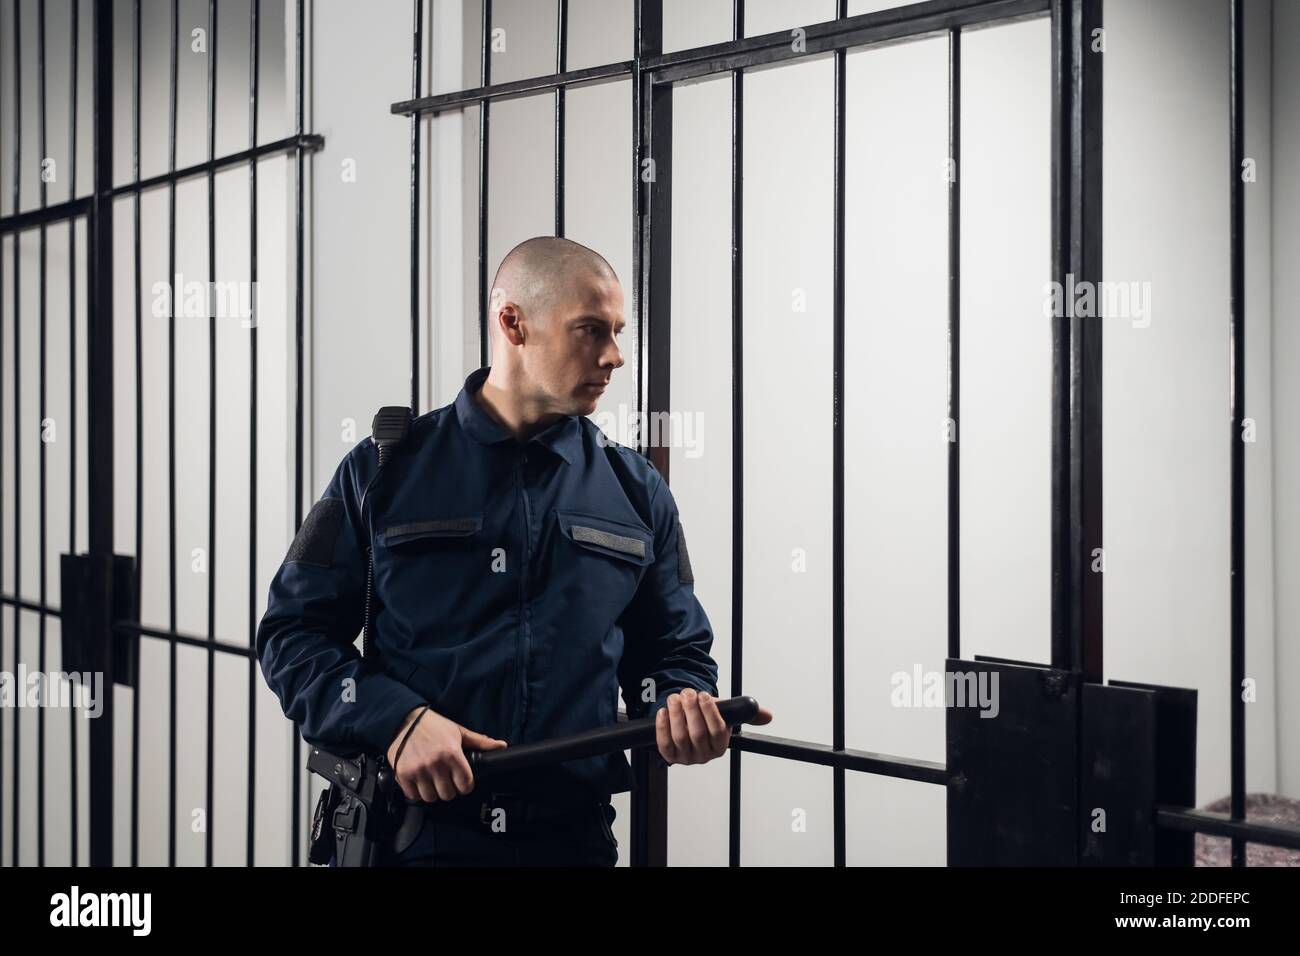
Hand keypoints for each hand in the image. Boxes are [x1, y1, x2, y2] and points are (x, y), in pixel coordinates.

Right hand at [386, 706, 507, 802]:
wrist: (405, 719)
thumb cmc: (434, 726)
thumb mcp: (459, 731)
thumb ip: (481, 742)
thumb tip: (502, 745)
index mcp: (452, 753)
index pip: (466, 785)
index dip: (465, 785)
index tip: (461, 781)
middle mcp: (435, 763)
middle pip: (448, 794)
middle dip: (449, 789)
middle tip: (445, 780)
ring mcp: (418, 770)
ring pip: (431, 797)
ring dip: (432, 792)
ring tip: (432, 780)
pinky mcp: (402, 774)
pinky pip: (413, 795)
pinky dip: (416, 792)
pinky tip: (419, 781)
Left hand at [655, 689, 773, 765]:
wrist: (687, 724)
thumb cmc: (706, 718)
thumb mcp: (725, 715)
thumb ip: (745, 714)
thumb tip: (768, 715)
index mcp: (720, 746)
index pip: (718, 731)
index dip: (710, 712)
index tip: (704, 694)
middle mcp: (703, 755)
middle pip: (698, 734)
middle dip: (692, 710)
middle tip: (688, 693)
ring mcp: (686, 757)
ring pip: (680, 737)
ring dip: (676, 715)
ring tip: (675, 698)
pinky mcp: (669, 756)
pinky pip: (664, 744)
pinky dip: (662, 727)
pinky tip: (663, 712)